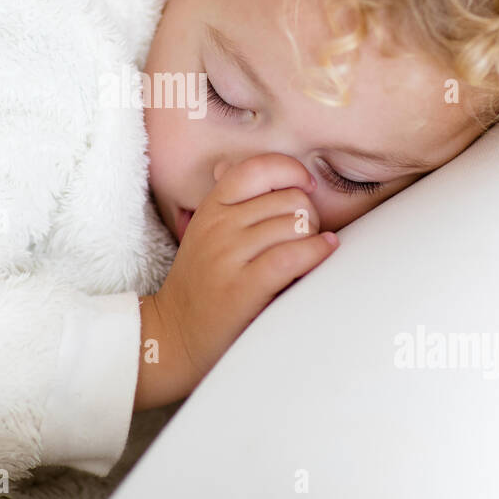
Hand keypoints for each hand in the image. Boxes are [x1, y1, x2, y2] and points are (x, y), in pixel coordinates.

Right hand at [134, 153, 338, 410]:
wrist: (175, 334)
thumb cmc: (202, 283)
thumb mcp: (205, 232)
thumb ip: (225, 201)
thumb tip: (227, 163)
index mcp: (211, 208)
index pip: (257, 168)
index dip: (291, 171)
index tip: (306, 187)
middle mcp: (219, 227)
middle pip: (289, 199)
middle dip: (309, 215)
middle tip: (305, 236)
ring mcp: (228, 256)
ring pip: (295, 225)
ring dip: (314, 238)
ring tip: (307, 254)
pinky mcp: (243, 287)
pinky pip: (292, 256)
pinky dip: (316, 252)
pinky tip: (323, 254)